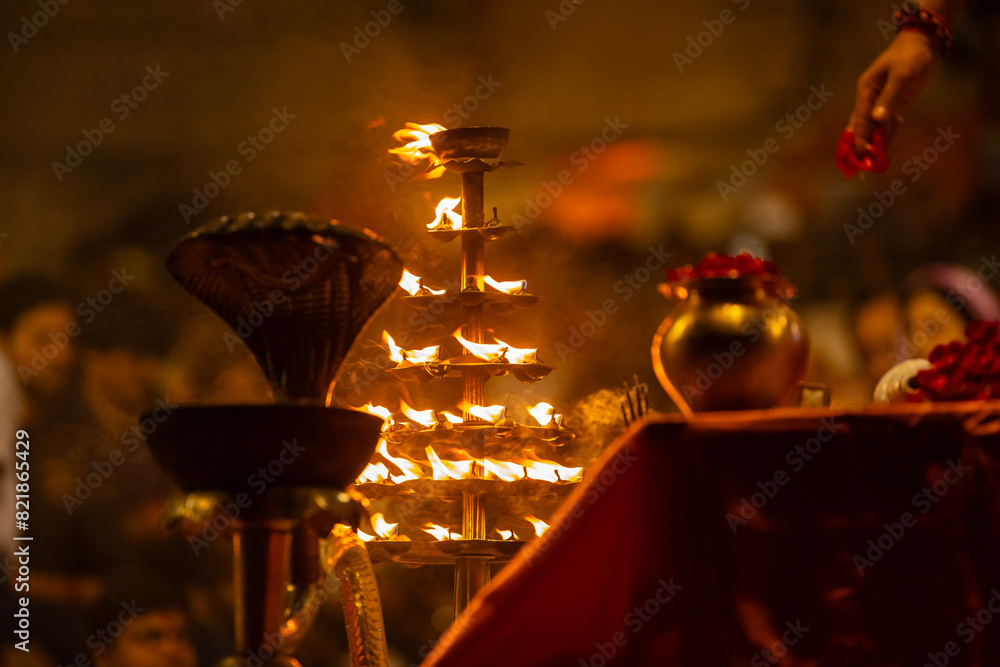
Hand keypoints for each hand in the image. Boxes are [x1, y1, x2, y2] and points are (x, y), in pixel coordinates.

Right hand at [848, 30, 937, 155]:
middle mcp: (871, 98)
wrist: (924, 42)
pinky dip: (887, 137)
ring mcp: (884, 102)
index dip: (858, 137)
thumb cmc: (910, 55)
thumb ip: (889, 98)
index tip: (858, 154)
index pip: (860, 118)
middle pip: (863, 126)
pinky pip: (890, 124)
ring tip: (871, 165)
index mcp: (866, 90)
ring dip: (874, 144)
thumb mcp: (901, 75)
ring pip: (875, 127)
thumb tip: (877, 119)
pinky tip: (884, 151)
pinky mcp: (898, 103)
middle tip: (858, 167)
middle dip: (860, 145)